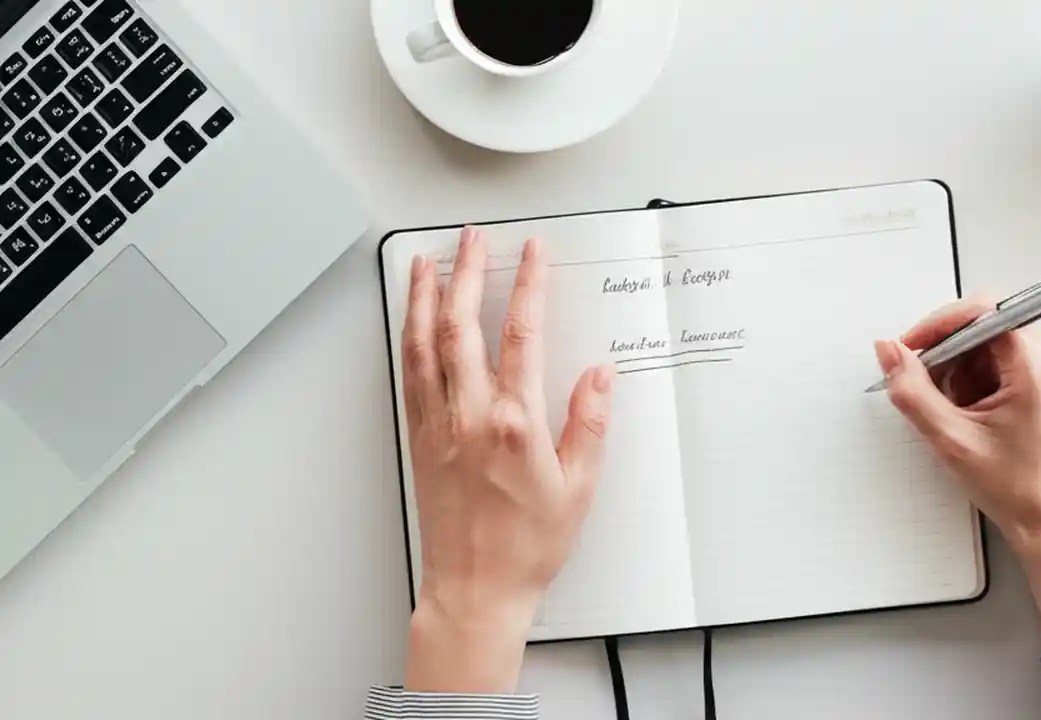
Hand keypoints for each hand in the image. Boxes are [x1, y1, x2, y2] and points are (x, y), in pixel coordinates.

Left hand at [400, 227, 614, 691]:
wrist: (475, 589)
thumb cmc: (525, 546)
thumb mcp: (578, 487)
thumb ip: (589, 424)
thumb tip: (597, 375)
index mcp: (515, 423)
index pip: (523, 334)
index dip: (527, 285)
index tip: (531, 254)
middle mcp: (470, 416)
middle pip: (463, 325)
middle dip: (466, 272)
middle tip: (471, 239)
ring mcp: (438, 425)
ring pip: (425, 344)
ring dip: (425, 297)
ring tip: (426, 263)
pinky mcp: (419, 439)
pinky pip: (410, 375)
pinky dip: (409, 338)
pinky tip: (410, 322)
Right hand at [873, 296, 1040, 549]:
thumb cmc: (1014, 485)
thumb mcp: (950, 439)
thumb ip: (912, 391)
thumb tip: (889, 351)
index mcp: (1038, 368)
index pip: (982, 312)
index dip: (939, 325)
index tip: (913, 347)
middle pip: (982, 324)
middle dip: (950, 355)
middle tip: (939, 393)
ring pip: (987, 339)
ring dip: (962, 368)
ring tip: (962, 410)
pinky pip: (999, 353)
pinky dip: (977, 376)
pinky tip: (976, 409)